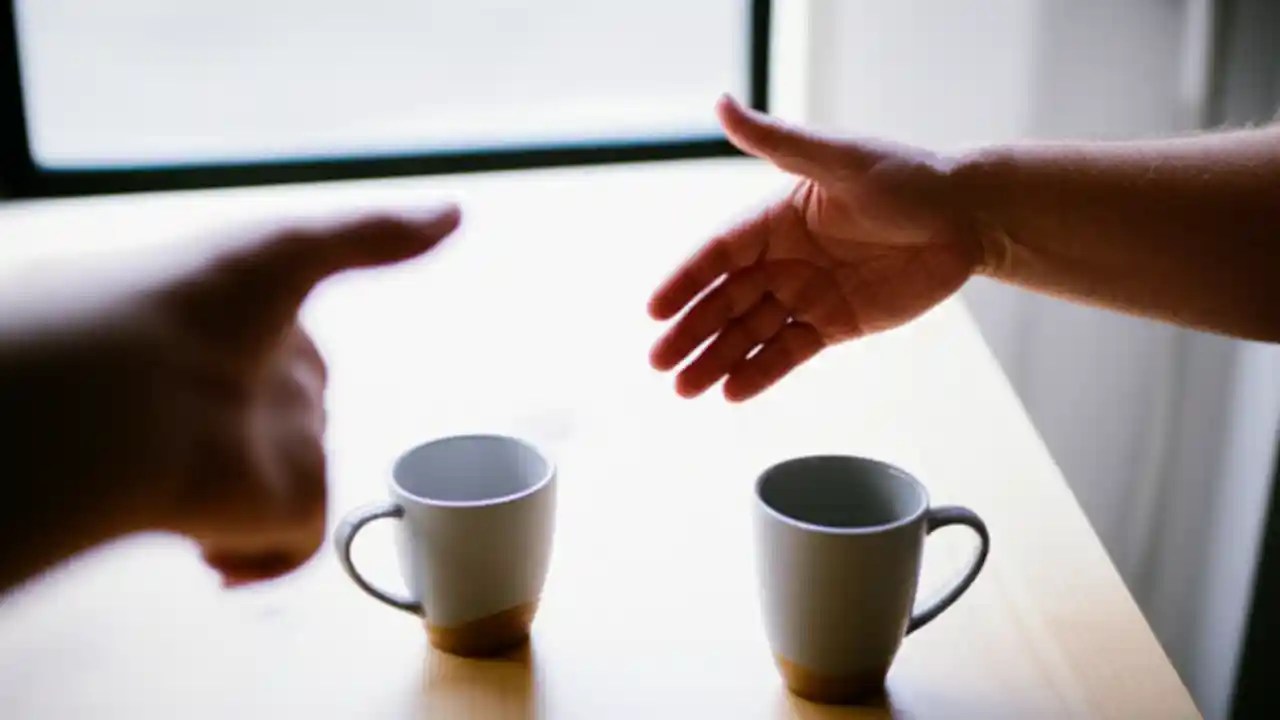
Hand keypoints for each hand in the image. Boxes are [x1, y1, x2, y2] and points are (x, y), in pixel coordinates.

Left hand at [77, 206, 458, 585]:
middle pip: (303, 426)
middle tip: (256, 436)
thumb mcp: (292, 247)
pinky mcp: (276, 516)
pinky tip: (227, 548)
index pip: (299, 360)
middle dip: (287, 434)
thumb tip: (458, 210)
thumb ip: (376, 233)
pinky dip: (269, 559)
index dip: (299, 364)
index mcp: (258, 338)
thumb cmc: (201, 303)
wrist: (132, 387)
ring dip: (268, 499)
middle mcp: (260, 401)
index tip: (297, 365)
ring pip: (299, 484)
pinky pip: (302, 545)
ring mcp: (270, 459)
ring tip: (248, 485)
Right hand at [648, 96, 985, 400]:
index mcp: (775, 218)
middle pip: (725, 300)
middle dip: (691, 331)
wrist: (968, 217)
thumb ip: (778, 141)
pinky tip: (731, 392)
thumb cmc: (906, 177)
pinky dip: (761, 371)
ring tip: (685, 389)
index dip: (685, 281)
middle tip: (658, 363)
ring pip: (751, 332)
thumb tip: (721, 103)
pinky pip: (789, 351)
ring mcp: (807, 293)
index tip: (655, 312)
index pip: (718, 254)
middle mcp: (783, 258)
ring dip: (716, 359)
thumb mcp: (839, 158)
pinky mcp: (835, 323)